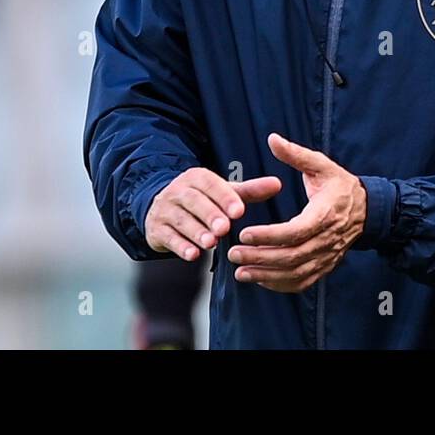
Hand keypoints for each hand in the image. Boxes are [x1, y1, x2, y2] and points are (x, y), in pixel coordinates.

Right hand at [145, 168, 281, 260]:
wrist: (161, 209)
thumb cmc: (201, 201)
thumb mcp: (223, 193)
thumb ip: (249, 191)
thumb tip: (277, 184)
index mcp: (197, 178)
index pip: (211, 184)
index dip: (225, 197)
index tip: (239, 211)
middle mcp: (178, 191)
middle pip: (194, 201)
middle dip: (209, 215)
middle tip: (224, 228)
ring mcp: (165, 209)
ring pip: (181, 219)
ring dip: (196, 232)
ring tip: (211, 243)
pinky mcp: (156, 228)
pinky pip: (168, 236)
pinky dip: (180, 246)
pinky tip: (193, 255)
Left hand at [228, 133, 366, 292]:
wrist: (368, 209)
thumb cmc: (340, 185)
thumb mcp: (321, 164)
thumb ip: (296, 154)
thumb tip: (272, 139)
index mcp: (324, 214)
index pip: (295, 231)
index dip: (269, 235)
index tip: (244, 233)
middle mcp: (327, 239)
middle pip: (292, 256)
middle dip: (260, 257)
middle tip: (233, 254)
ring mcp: (327, 256)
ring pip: (295, 273)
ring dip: (266, 275)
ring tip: (240, 271)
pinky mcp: (326, 265)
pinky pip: (303, 282)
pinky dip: (281, 285)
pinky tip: (261, 280)